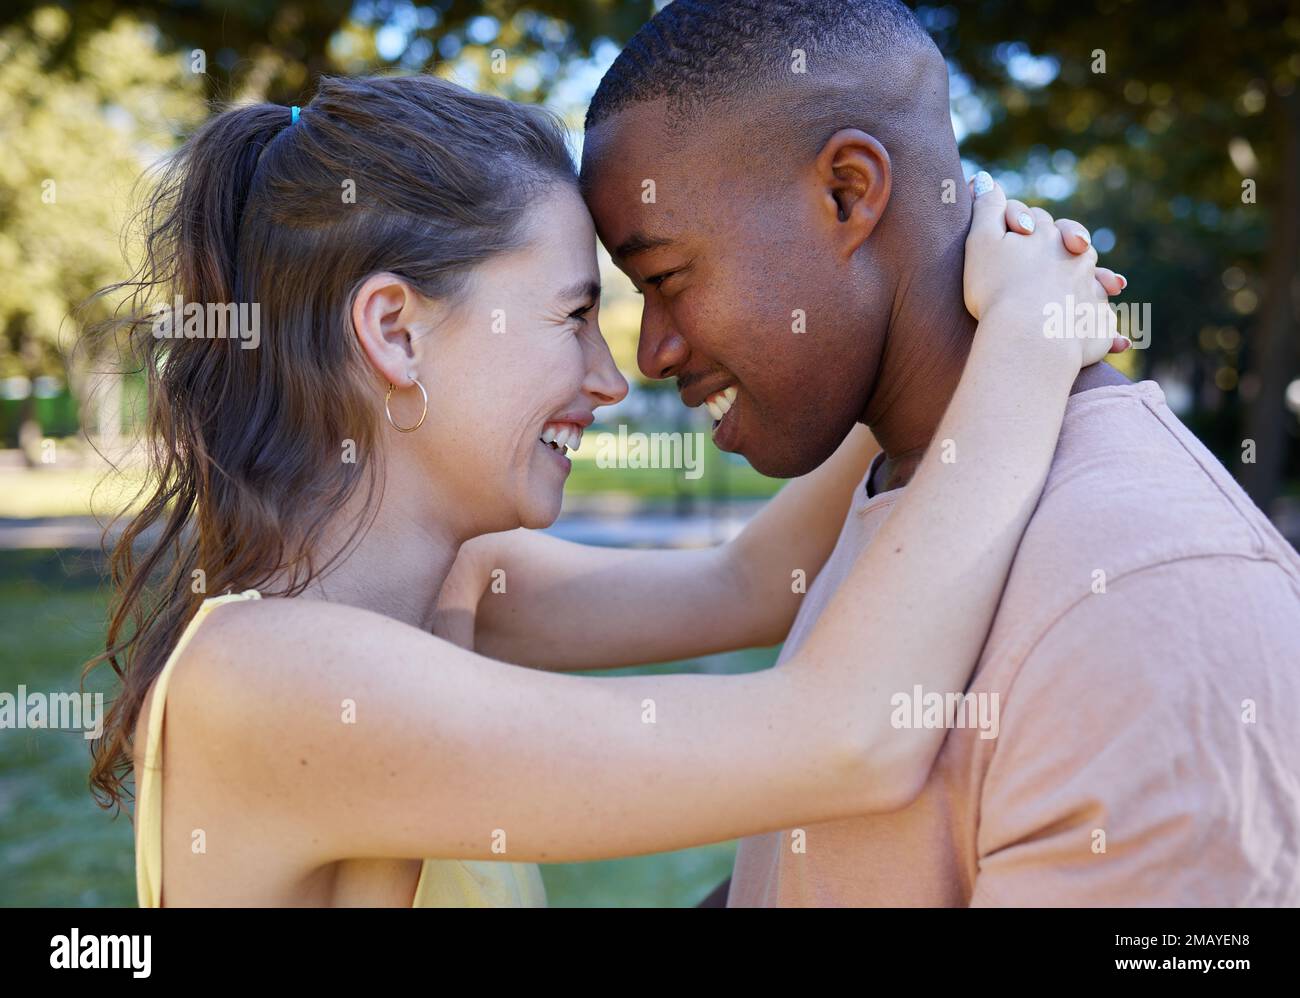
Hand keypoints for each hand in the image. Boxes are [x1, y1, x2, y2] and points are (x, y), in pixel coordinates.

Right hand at [963, 172, 1128, 370]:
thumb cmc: (997, 288)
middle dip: (1068, 243)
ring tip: (1113, 285)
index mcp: (1050, 235)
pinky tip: (1122, 342)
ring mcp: (1090, 291)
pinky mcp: (1096, 326)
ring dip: (1100, 279)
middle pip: (1073, 243)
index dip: (1022, 224)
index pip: (1036, 221)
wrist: (1028, 336)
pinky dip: (1111, 330)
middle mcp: (1077, 259)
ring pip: (1096, 277)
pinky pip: (1105, 325)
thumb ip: (986, 208)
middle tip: (1072, 247)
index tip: (1015, 232)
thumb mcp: (981, 241)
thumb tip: (984, 178)